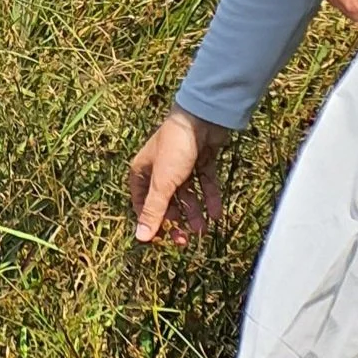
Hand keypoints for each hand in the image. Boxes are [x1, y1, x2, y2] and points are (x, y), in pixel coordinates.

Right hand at [129, 109, 226, 243]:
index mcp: (143, 172)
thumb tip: (141, 238)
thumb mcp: (163, 183)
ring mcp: (182, 165)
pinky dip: (210, 198)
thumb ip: (154, 211)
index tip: (163, 240)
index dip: (151, 222)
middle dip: (176, 221)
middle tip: (185, 240)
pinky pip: (205, 184)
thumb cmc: (175, 148)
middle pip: (166, 202)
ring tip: (203, 230)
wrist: (203, 118)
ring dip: (194, 213)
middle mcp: (160, 169)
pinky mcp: (201, 161)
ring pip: (187, 195)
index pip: (142, 204)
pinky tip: (217, 214)